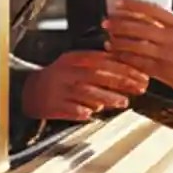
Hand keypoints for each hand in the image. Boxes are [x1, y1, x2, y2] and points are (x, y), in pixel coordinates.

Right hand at [22, 51, 148, 120]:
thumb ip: (101, 65)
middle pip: (97, 75)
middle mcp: (67, 72)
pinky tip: (92, 113)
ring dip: (106, 97)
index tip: (142, 76)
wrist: (29, 90)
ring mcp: (59, 89)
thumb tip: (129, 69)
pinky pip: (68, 108)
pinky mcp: (52, 105)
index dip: (125, 68)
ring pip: (85, 92)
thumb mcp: (78, 65)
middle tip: (139, 89)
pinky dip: (80, 111)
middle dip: (121, 82)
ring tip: (123, 102)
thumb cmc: (61, 78)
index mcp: (75, 59)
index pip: (104, 61)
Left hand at [102, 0, 172, 102]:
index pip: (152, 9)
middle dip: (119, 23)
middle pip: (139, 26)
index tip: (118, 2)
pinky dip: (126, 59)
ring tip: (109, 40)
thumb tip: (152, 25)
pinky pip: (140, 64)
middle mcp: (172, 38)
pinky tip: (118, 57)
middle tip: (107, 21)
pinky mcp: (165, 72)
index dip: (132, 5)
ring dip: (119, 42)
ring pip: (136, 45)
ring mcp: (168, 55)